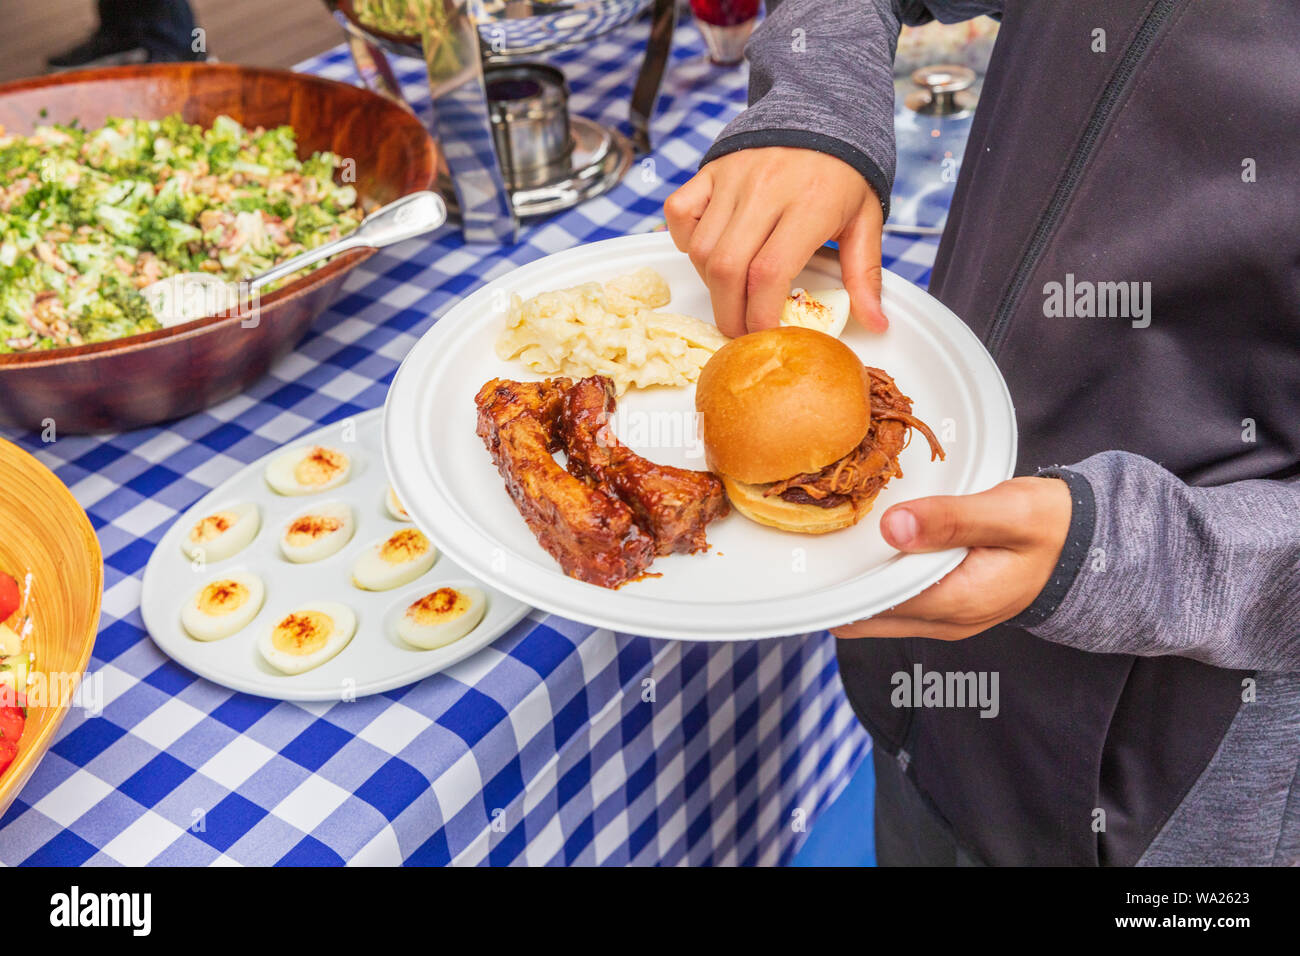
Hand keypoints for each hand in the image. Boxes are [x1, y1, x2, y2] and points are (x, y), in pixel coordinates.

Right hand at [664, 147, 887, 337]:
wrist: (822, 111)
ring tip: (732, 293)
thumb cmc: (843, 173)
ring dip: (712, 283)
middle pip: (728, 269)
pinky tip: (710, 252)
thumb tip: (876, 324)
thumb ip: (865, 275)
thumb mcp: (865, 221)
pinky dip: (686, 241)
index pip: (769, 273)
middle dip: (730, 312)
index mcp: (809, 204)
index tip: (764, 333)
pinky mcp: (710, 170)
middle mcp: (766, 189)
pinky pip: (679, 213)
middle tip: (741, 329)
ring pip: (702, 249)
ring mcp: (733, 178)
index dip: (759, 314)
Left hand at [831, 477, 1072, 640]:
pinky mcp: (944, 609)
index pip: (876, 602)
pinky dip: (876, 582)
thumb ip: (951, 520)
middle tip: (815, 545)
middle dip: (840, 587)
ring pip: (876, 614)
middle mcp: (945, 622)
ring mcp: (943, 621)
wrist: (1086, 544)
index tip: (813, 553)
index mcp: (957, 602)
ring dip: (856, 585)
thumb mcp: (1008, 512)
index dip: (841, 580)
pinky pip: (894, 604)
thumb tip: (893, 527)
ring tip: (835, 544)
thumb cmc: (1051, 525)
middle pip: (866, 617)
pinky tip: (867, 551)